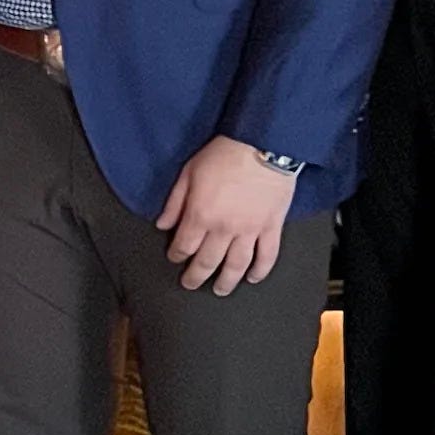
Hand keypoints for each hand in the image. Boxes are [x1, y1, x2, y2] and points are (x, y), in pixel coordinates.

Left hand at [157, 137, 297, 294]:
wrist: (263, 144)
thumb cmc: (224, 154)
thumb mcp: (188, 173)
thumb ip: (174, 202)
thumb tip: (162, 224)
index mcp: (201, 215)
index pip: (184, 245)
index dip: (176, 255)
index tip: (174, 258)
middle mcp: (224, 229)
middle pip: (208, 262)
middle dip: (196, 276)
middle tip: (190, 284)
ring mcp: (250, 230)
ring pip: (237, 265)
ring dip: (227, 281)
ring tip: (220, 289)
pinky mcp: (272, 227)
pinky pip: (267, 255)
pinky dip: (261, 270)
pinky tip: (253, 278)